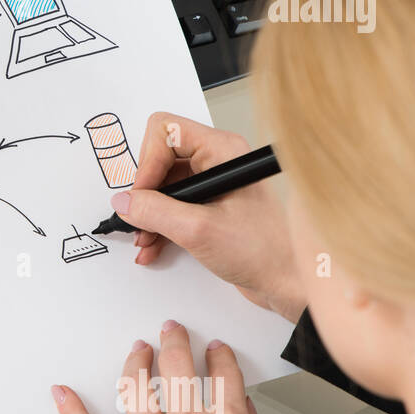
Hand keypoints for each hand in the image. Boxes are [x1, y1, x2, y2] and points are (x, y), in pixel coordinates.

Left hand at [53, 321, 284, 413]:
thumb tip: (248, 413)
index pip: (224, 374)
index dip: (219, 356)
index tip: (215, 350)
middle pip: (176, 367)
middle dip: (174, 341)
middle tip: (171, 330)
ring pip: (134, 387)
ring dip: (135, 362)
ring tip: (137, 351)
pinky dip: (71, 411)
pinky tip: (62, 394)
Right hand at [115, 112, 303, 322]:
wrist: (290, 282)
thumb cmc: (266, 251)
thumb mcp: (199, 230)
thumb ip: (155, 212)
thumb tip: (125, 201)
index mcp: (222, 150)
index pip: (165, 131)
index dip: (147, 162)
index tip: (141, 194)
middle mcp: (217, 161)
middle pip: (159, 158)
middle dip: (144, 191)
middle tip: (137, 217)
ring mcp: (213, 185)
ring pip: (162, 186)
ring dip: (148, 213)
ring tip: (144, 239)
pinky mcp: (210, 208)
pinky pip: (172, 207)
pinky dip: (158, 225)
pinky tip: (152, 247)